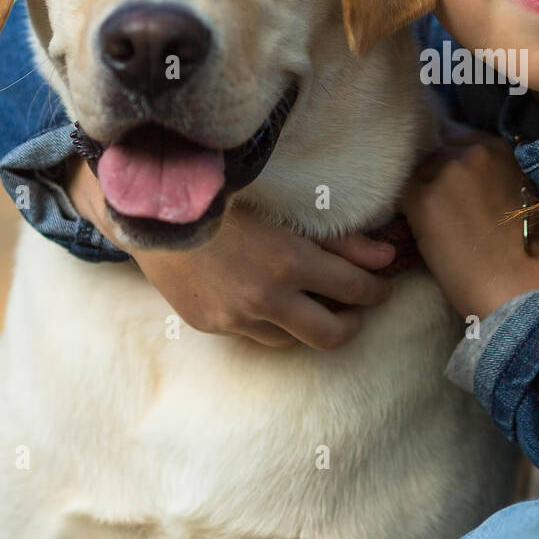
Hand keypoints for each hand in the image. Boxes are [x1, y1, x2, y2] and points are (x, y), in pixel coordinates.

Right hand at [64, 156, 395, 349]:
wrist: (152, 210)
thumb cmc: (224, 197)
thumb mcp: (286, 211)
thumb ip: (340, 239)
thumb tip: (386, 258)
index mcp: (287, 262)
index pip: (355, 290)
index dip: (377, 290)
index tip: (382, 286)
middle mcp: (263, 299)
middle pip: (331, 336)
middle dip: (354, 323)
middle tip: (357, 307)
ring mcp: (234, 318)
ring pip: (292, 341)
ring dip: (310, 325)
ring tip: (315, 303)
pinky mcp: (211, 326)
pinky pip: (255, 336)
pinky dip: (272, 323)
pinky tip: (273, 301)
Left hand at [400, 122, 538, 323]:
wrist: (520, 287)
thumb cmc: (525, 250)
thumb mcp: (515, 191)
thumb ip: (489, 173)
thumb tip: (460, 174)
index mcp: (498, 148)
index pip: (457, 140)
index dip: (450, 164)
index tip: (450, 186)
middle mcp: (472, 151)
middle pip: (434, 154)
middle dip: (434, 176)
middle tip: (439, 208)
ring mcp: (447, 172)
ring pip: (415, 174)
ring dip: (418, 194)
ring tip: (428, 223)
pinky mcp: (423, 199)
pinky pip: (400, 198)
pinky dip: (404, 214)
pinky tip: (414, 232)